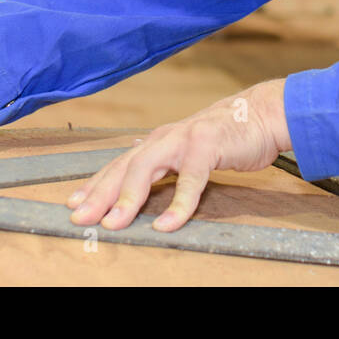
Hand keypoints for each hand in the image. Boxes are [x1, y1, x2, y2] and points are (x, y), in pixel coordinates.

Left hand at [66, 79, 290, 231]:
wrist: (264, 113)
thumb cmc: (226, 136)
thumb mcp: (189, 150)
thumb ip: (165, 162)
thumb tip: (137, 173)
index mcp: (158, 141)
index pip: (120, 165)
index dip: (96, 184)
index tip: (74, 204)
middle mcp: (164, 138)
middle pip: (125, 167)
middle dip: (100, 193)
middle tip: (80, 217)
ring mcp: (185, 140)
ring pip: (148, 168)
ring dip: (129, 197)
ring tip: (115, 223)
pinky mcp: (208, 147)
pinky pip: (191, 180)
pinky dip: (178, 204)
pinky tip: (167, 224)